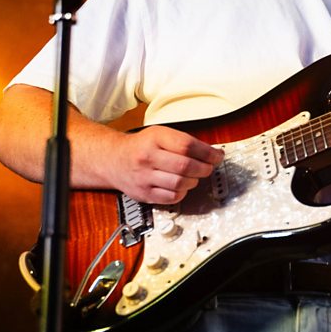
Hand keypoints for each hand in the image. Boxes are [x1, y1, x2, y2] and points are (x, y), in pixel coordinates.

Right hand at [106, 125, 224, 204]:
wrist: (113, 160)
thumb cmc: (141, 146)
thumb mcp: (160, 134)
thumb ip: (183, 141)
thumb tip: (211, 152)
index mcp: (154, 138)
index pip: (187, 145)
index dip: (207, 152)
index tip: (217, 155)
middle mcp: (148, 157)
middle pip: (185, 165)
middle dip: (204, 168)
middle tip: (209, 167)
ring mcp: (145, 177)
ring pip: (180, 183)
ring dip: (194, 181)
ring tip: (195, 176)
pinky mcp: (144, 193)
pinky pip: (171, 197)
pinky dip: (182, 192)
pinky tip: (182, 186)